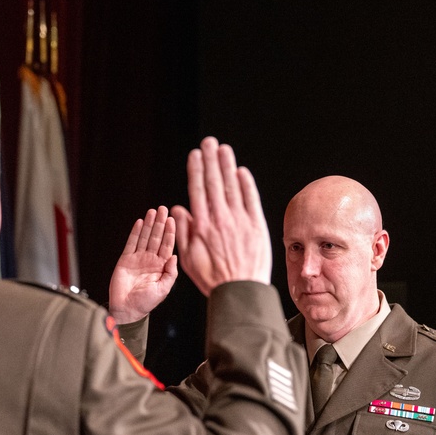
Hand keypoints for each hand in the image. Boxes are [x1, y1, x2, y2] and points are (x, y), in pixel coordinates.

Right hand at [109, 206, 178, 322]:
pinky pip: (131, 243)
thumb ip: (170, 273)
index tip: (173, 220)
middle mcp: (150, 260)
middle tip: (163, 208)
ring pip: (145, 237)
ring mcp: (138, 259)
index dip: (170, 232)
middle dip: (160, 223)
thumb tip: (174, 256)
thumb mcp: (163, 289)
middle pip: (156, 237)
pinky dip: (135, 233)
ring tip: (153, 211)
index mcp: (161, 266)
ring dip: (149, 224)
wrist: (127, 309)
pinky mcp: (125, 260)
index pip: (167, 245)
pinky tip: (140, 222)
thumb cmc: (146, 302)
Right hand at [172, 137, 271, 295]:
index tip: (194, 154)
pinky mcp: (257, 225)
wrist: (240, 292)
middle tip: (209, 142)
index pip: (197, 190)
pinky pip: (251, 199)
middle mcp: (220, 219)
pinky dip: (246, 184)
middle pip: (214, 182)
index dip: (196, 170)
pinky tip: (241, 171)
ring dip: (227, 165)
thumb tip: (177, 209)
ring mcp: (240, 220)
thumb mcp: (189, 259)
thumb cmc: (213, 279)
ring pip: (232, 186)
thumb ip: (183, 232)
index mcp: (202, 226)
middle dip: (210, 160)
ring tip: (223, 149)